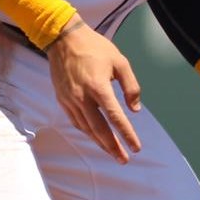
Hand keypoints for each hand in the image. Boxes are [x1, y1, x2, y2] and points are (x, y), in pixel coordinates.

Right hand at [47, 18, 142, 162]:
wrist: (63, 39)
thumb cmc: (95, 48)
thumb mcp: (120, 62)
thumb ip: (131, 87)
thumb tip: (136, 109)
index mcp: (98, 87)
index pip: (115, 117)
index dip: (127, 134)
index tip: (136, 147)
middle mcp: (82, 97)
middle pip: (99, 129)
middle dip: (112, 147)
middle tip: (124, 160)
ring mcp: (70, 100)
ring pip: (86, 128)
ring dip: (100, 143)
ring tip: (112, 153)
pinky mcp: (62, 100)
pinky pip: (76, 121)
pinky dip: (87, 132)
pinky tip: (96, 138)